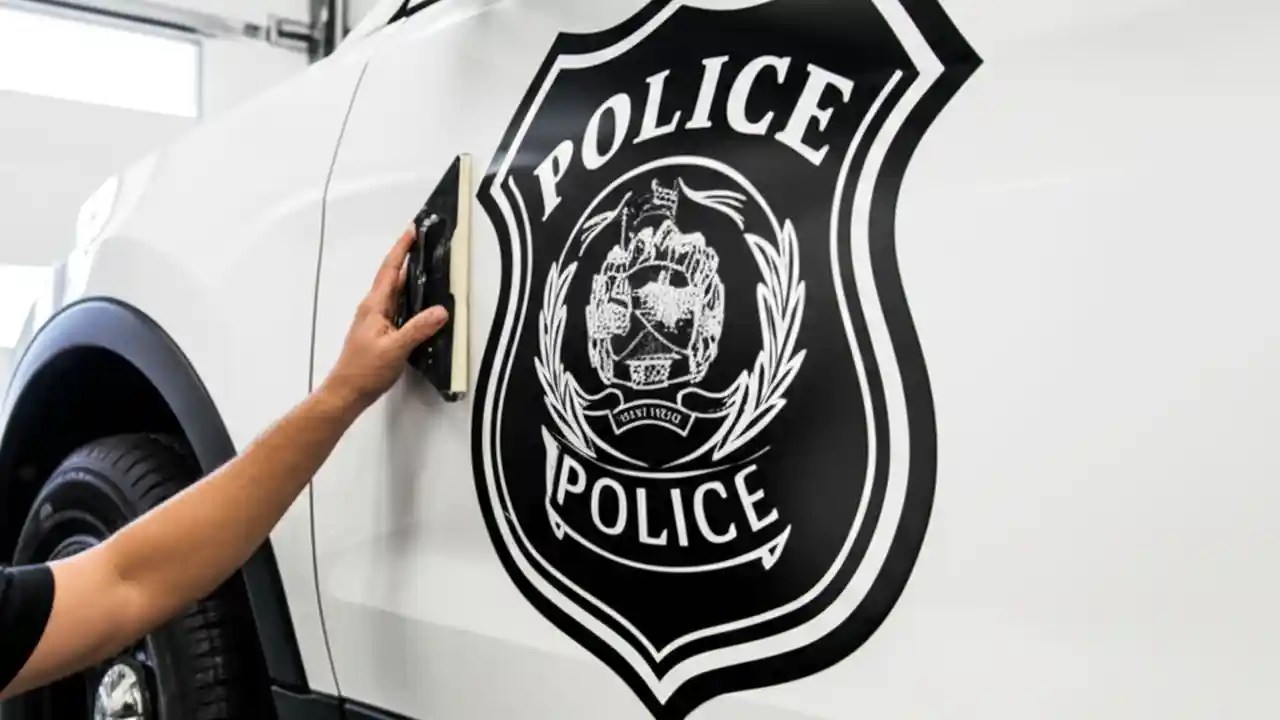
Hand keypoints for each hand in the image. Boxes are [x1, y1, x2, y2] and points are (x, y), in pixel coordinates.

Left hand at [321, 226, 448, 410]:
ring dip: (409, 277)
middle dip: (407, 257)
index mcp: (374, 306)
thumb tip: (442, 310)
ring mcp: (376, 320)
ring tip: (428, 266)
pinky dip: (409, 297)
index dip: (402, 249)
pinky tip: (421, 302)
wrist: (347, 392)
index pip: (390, 270)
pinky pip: (397, 306)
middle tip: (426, 243)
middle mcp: (374, 308)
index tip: (413, 230)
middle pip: (392, 276)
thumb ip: (418, 328)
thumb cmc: (365, 370)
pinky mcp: (380, 331)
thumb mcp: (396, 349)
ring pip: (395, 292)